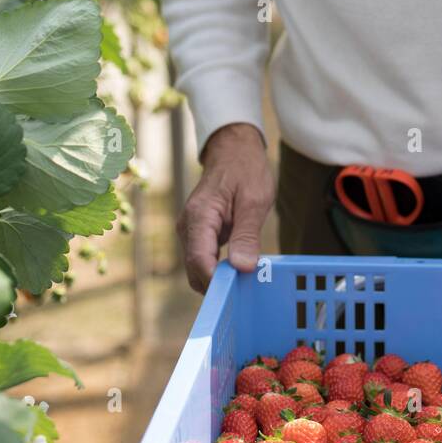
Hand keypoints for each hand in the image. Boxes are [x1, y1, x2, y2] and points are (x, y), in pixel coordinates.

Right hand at [177, 122, 274, 293]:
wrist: (233, 150)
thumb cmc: (246, 170)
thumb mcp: (254, 200)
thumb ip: (247, 235)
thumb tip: (242, 268)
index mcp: (199, 216)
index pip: (200, 261)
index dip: (217, 282)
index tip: (238, 292)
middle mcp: (187, 226)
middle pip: (196, 270)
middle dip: (218, 284)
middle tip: (248, 288)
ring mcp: (189, 230)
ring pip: (198, 267)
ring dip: (219, 277)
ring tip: (247, 277)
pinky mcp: (197, 233)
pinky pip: (204, 259)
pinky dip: (218, 268)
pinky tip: (239, 266)